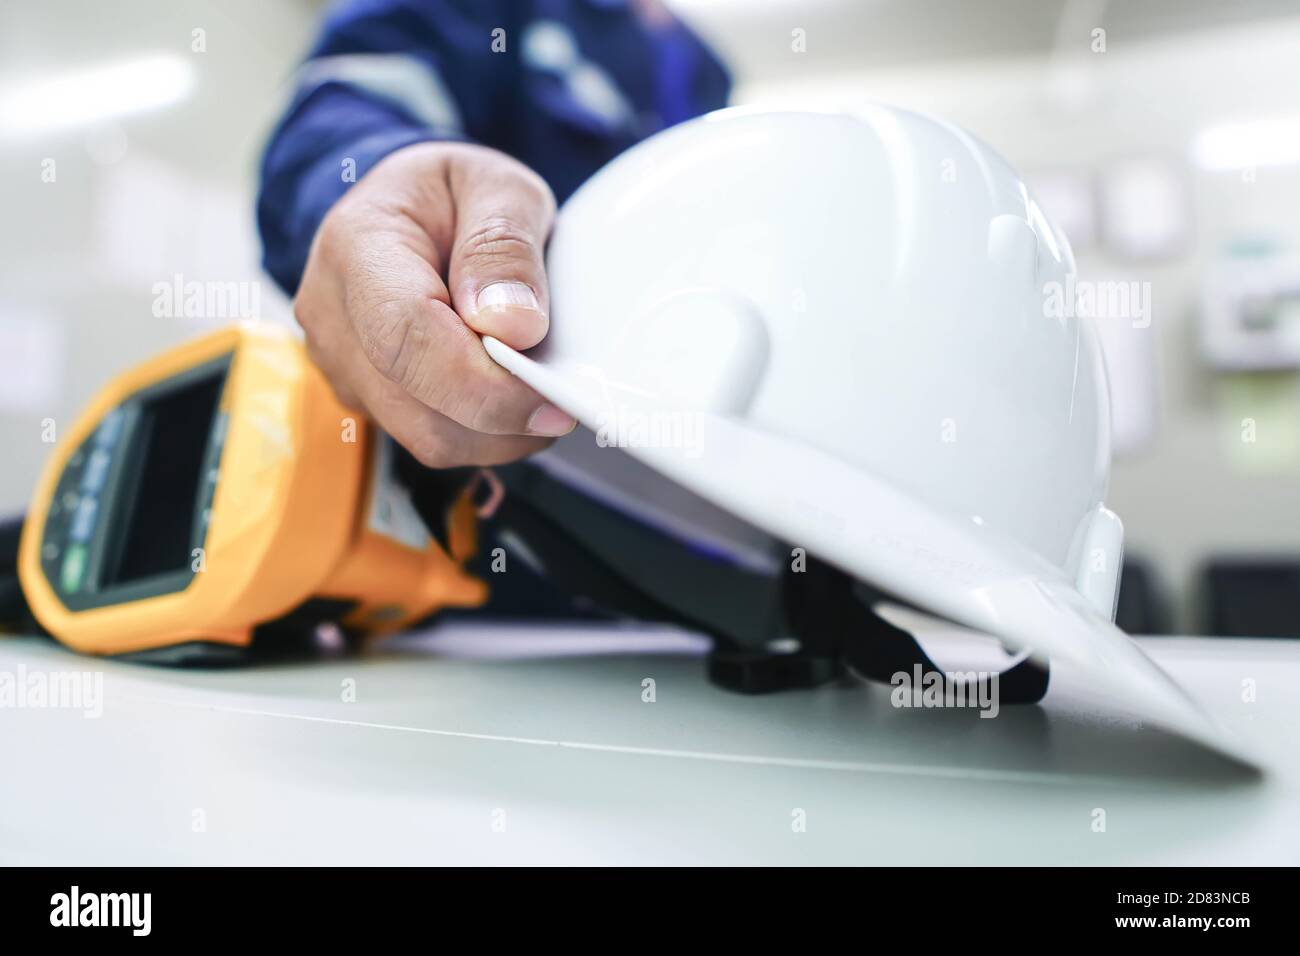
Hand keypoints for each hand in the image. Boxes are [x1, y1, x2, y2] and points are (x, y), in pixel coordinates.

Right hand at [294, 141, 575, 467]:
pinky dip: (483, 430)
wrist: (411, 210)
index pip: (408, 338)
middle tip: (564, 396)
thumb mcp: (498, 187)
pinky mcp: (366, 399)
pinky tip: (507, 390)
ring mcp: (341, 365)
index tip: (551, 397)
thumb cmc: (452, 194)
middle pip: (418, 409)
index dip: (485, 384)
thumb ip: (505, 246)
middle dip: (503, 416)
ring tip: (537, 384)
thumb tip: (511, 326)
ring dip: (498, 430)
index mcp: (355, 247)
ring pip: (428, 438)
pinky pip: (431, 437)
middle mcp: (332, 315)